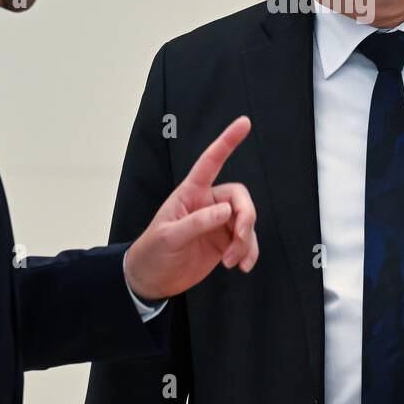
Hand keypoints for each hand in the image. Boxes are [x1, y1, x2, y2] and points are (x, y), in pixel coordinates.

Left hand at [124, 116, 259, 301]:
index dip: (227, 142)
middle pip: (239, 198)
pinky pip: (247, 241)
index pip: (211, 162)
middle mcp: (208, 203)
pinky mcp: (225, 242)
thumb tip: (226, 212)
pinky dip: (250, 252)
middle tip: (240, 238)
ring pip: (246, 221)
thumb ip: (197, 223)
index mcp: (191, 193)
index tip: (244, 122)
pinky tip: (242, 266)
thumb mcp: (169, 237)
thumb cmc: (153, 252)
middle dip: (246, 217)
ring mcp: (218, 223)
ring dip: (246, 241)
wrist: (153, 280)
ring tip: (233, 262)